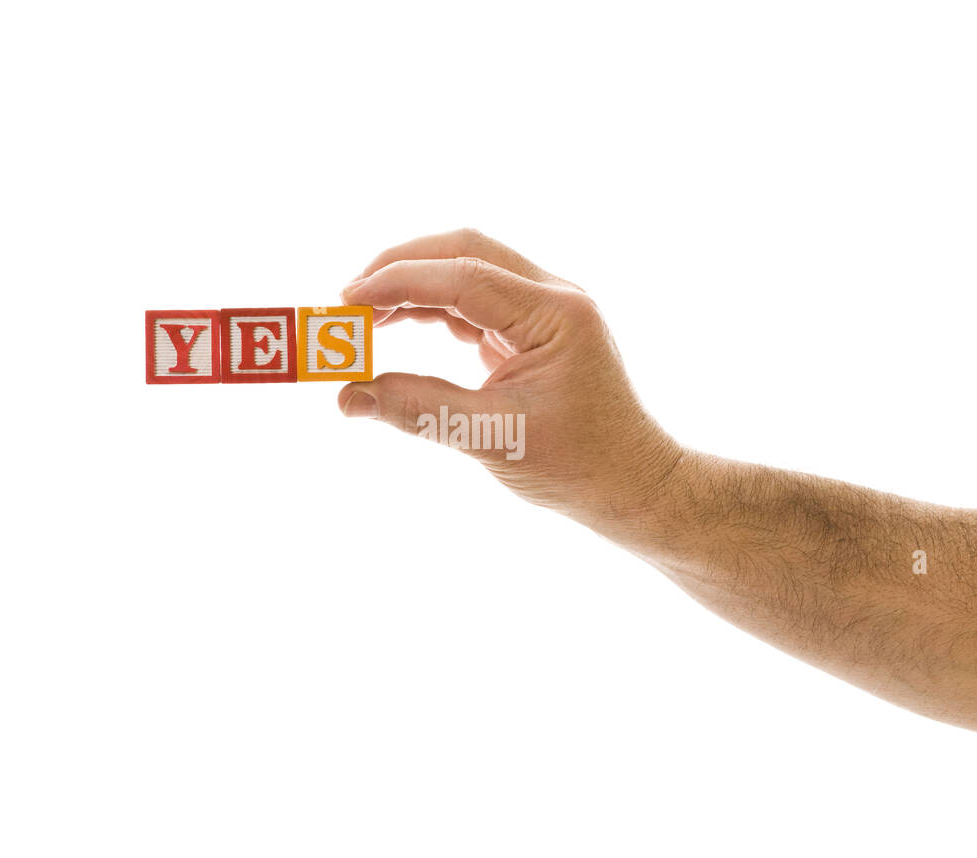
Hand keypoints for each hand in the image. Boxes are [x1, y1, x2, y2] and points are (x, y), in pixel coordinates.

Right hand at [338, 229, 682, 538]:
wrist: (631, 486)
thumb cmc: (578, 466)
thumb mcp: (491, 438)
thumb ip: (417, 408)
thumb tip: (347, 395)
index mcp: (556, 314)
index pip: (464, 275)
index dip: (399, 282)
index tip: (346, 301)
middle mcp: (554, 298)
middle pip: (465, 252)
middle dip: (401, 268)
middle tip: (346, 302)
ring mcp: (545, 310)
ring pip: (467, 271)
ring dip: (414, 287)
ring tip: (362, 318)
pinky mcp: (532, 329)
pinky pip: (475, 302)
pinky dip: (433, 309)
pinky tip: (397, 326)